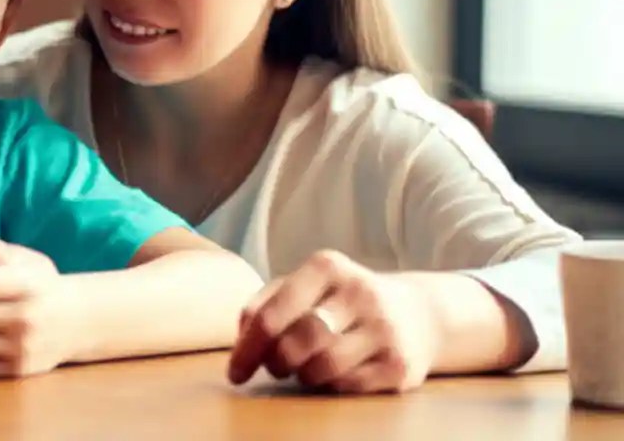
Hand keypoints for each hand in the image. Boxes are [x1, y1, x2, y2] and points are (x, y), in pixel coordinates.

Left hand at [227, 250, 438, 393]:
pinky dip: (331, 386)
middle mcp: (359, 292)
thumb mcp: (305, 286)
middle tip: (276, 367)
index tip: (235, 373)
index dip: (247, 349)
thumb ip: (265, 304)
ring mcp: (385, 328)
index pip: (272, 314)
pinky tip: (333, 375)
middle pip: (297, 341)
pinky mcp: (401, 364)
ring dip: (303, 375)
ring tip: (304, 368)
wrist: (418, 312)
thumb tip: (242, 341)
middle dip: (276, 362)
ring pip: (323, 367)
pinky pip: (348, 386)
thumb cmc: (340, 301)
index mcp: (326, 267)